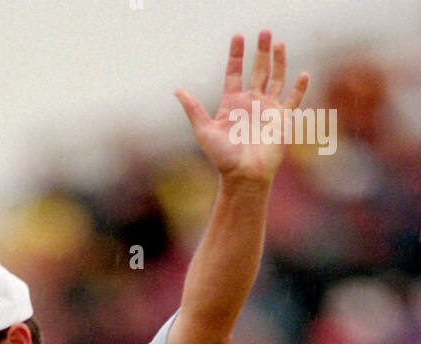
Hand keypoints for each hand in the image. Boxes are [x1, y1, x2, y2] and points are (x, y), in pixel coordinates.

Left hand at [174, 31, 309, 183]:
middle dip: (261, 51)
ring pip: (276, 79)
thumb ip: (193, 109)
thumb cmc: (223, 158)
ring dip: (279, 62)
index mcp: (232, 102)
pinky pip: (293, 101)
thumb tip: (177, 90)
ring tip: (279, 44)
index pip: (234, 72)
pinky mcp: (281, 120)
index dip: (236, 54)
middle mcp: (251, 102)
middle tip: (264, 32)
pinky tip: (303, 74)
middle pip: (258, 70)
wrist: (243, 176)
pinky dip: (299, 88)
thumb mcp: (204, 131)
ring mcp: (267, 109)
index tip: (238, 37)